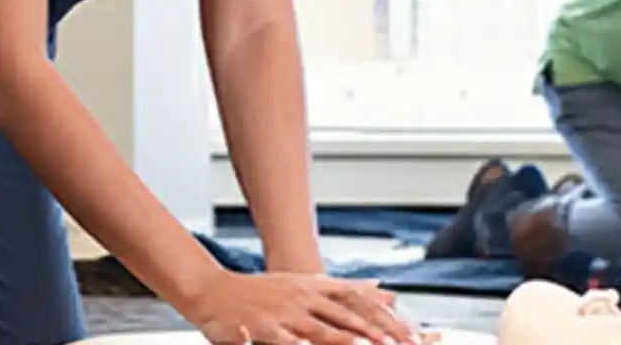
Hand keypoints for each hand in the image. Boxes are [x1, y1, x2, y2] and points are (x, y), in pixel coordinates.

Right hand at [186, 269, 423, 344]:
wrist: (214, 291)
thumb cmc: (263, 290)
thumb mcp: (306, 283)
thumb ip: (344, 287)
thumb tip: (382, 286)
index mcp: (315, 286)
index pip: (357, 300)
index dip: (383, 315)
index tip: (406, 330)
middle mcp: (303, 296)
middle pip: (346, 314)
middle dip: (375, 331)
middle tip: (400, 343)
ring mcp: (285, 312)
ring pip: (322, 328)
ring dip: (346, 339)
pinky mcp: (266, 328)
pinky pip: (288, 340)